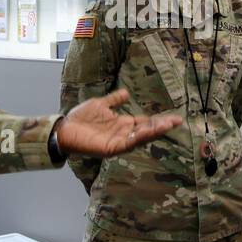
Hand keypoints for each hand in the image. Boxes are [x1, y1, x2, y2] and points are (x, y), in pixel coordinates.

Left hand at [56, 88, 180, 156]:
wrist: (64, 128)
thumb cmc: (80, 118)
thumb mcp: (100, 104)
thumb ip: (114, 100)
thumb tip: (127, 93)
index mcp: (122, 124)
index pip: (144, 123)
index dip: (158, 120)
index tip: (173, 117)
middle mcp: (123, 134)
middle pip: (146, 130)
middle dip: (162, 126)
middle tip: (177, 121)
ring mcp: (118, 142)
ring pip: (140, 138)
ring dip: (154, 132)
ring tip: (168, 125)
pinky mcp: (111, 148)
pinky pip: (128, 143)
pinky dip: (139, 138)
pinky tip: (148, 131)